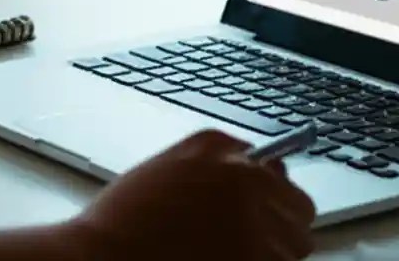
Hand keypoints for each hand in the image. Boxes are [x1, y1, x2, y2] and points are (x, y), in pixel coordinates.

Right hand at [69, 129, 315, 260]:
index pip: (274, 169)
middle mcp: (243, 175)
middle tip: (250, 244)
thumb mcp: (168, 170)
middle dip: (281, 225)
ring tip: (226, 256)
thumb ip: (215, 166)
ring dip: (272, 254)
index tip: (260, 212)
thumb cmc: (123, 223)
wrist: (100, 257)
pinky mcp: (257, 256)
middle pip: (298, 205)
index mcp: (218, 148)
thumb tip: (257, 172)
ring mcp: (254, 217)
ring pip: (294, 243)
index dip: (268, 197)